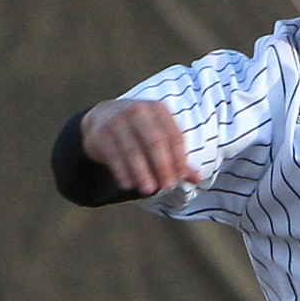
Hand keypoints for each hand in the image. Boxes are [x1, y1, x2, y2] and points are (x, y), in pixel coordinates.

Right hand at [81, 99, 200, 195]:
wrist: (102, 117)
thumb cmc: (139, 131)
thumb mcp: (158, 136)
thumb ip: (177, 157)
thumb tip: (198, 180)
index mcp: (158, 109)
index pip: (173, 135)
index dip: (179, 157)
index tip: (181, 177)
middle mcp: (138, 111)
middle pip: (154, 141)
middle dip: (162, 166)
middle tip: (167, 186)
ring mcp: (118, 120)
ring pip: (133, 150)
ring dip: (142, 172)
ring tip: (148, 190)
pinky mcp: (101, 133)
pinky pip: (113, 155)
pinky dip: (122, 171)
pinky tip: (128, 185)